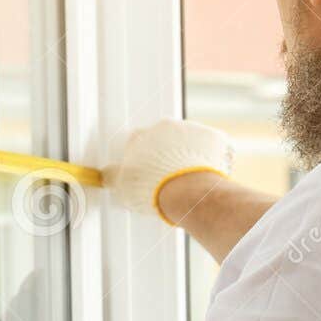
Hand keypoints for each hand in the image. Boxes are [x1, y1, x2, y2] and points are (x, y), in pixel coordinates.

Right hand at [108, 119, 233, 222]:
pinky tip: (207, 173)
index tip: (145, 172)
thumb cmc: (153, 190)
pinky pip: (213, 145)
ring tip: (188, 179)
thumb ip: (113, 177)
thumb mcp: (122, 187)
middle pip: (164, 139)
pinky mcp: (214, 137)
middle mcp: (164, 127)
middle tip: (167, 177)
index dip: (141, 159)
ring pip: (188, 140)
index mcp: (140, 136)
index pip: (136, 143)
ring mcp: (191, 130)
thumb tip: (106, 175)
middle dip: (166, 155)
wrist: (187, 193)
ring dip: (188, 154)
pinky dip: (212, 157)